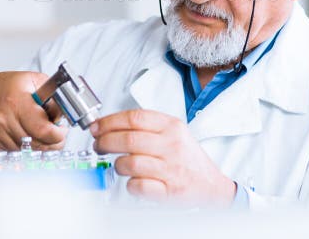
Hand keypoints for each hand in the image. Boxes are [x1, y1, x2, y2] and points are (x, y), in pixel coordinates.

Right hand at [0, 71, 67, 150]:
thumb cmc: (1, 87)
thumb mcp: (30, 80)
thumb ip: (52, 94)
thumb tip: (65, 112)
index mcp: (16, 102)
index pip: (44, 130)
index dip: (58, 133)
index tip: (62, 129)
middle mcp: (4, 121)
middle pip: (38, 144)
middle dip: (53, 141)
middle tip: (57, 132)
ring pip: (30, 152)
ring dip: (41, 145)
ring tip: (42, 132)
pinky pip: (18, 154)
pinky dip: (27, 148)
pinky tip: (29, 137)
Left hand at [90, 109, 235, 205]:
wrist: (212, 186)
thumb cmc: (188, 159)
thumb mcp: (174, 133)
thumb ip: (147, 127)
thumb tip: (110, 125)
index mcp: (172, 126)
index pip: (134, 117)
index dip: (109, 121)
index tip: (97, 127)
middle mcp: (172, 145)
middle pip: (129, 138)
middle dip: (105, 141)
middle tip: (98, 145)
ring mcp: (171, 168)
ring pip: (131, 163)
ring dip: (118, 165)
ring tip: (119, 165)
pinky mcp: (169, 190)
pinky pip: (139, 186)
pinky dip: (130, 185)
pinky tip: (133, 181)